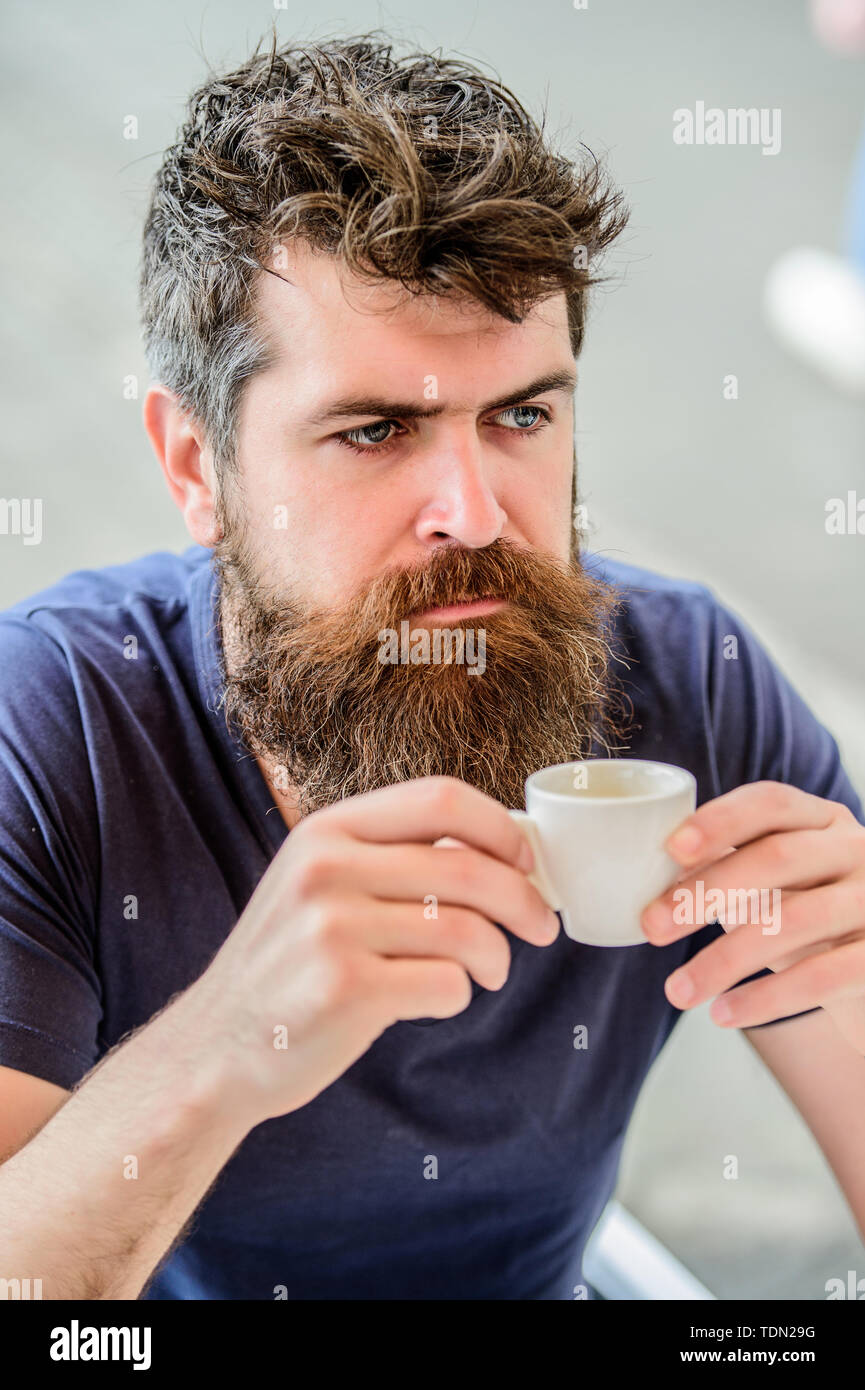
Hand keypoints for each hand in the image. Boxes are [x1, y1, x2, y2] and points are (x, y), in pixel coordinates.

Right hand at [186, 776, 558, 1123]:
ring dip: (497, 956)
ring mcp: (331, 929)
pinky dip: (460, 995)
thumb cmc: (291, 963)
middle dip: (524, 900)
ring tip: (490, 972)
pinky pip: (447, 983)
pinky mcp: (344, 990)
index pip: (440, 797)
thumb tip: (502, 849)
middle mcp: (326, 869)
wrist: (218, 1045)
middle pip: (467, 866)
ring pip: (467, 929)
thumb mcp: (320, 884)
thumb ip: (392, 857)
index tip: (527, 860)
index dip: (500, 827)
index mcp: (327, 831)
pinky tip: (438, 999)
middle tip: (542, 926)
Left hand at [640, 782, 864, 1050]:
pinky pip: (821, 975)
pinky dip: (765, 998)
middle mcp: (857, 850)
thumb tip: (650, 879)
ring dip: (724, 959)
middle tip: (652, 927)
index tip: (672, 849)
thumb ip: (729, 870)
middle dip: (707, 891)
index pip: (771, 802)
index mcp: (823, 820)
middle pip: (777, 857)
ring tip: (677, 991)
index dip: (721, 820)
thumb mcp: (776, 887)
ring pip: (795, 921)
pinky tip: (723, 1013)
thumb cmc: (810, 920)